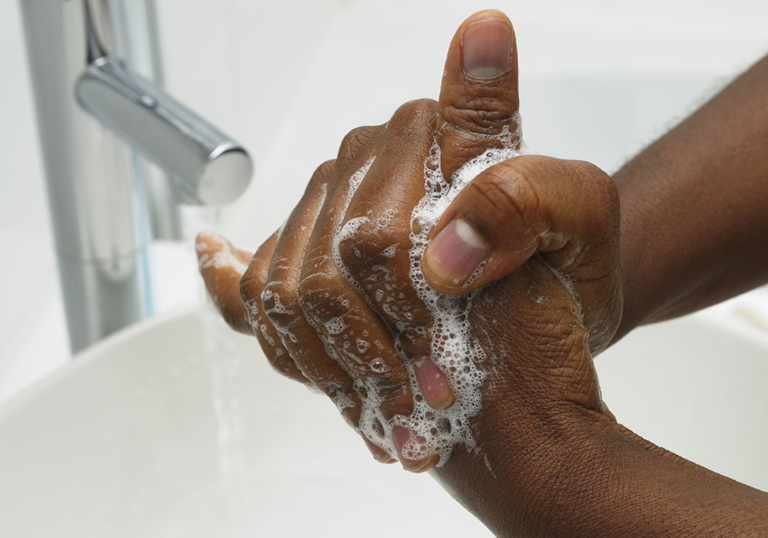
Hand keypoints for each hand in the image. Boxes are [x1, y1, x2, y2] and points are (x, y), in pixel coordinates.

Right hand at [197, 8, 620, 473]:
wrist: (551, 287)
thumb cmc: (568, 253)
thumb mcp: (580, 219)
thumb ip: (522, 203)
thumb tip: (444, 248)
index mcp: (423, 137)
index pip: (375, 241)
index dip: (403, 312)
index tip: (442, 370)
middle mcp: (363, 161)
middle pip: (323, 278)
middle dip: (370, 357)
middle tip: (423, 404)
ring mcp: (326, 203)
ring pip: (286, 300)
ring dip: (335, 370)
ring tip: (390, 411)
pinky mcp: (307, 245)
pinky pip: (259, 294)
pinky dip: (283, 342)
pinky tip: (298, 360)